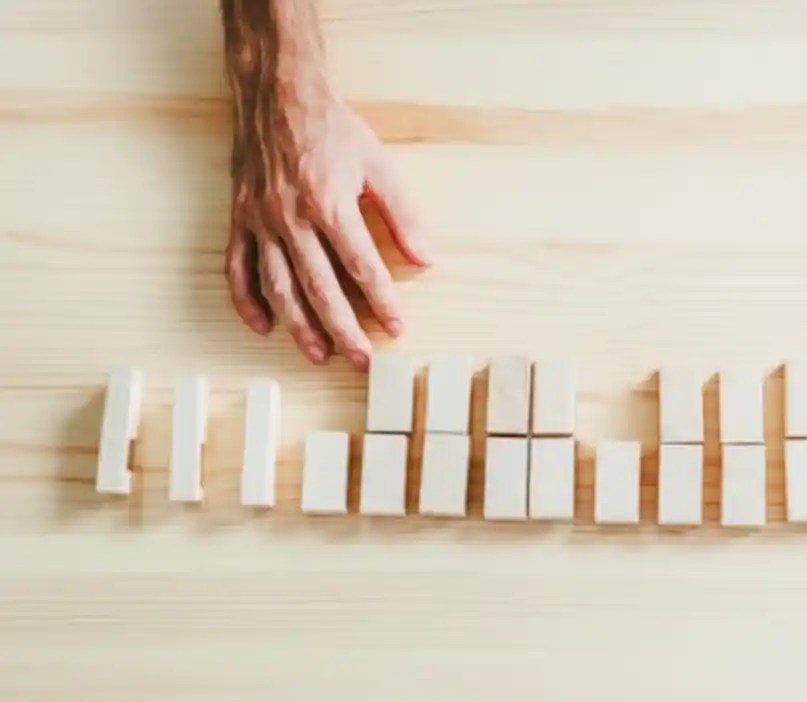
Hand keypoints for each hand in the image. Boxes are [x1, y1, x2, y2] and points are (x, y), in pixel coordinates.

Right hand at [225, 91, 428, 371]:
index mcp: (330, 205)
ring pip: (278, 286)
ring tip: (320, 354)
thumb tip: (427, 258)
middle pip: (320, 288)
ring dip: (299, 326)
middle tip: (363, 360)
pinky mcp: (239, 218)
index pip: (362, 267)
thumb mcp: (378, 163)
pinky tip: (263, 325)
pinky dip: (246, 301)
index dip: (382, 302)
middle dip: (344, 330)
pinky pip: (238, 268)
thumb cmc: (332, 129)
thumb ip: (404, 213)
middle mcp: (291, 219)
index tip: (398, 328)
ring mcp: (261, 221)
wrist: (277, 94)